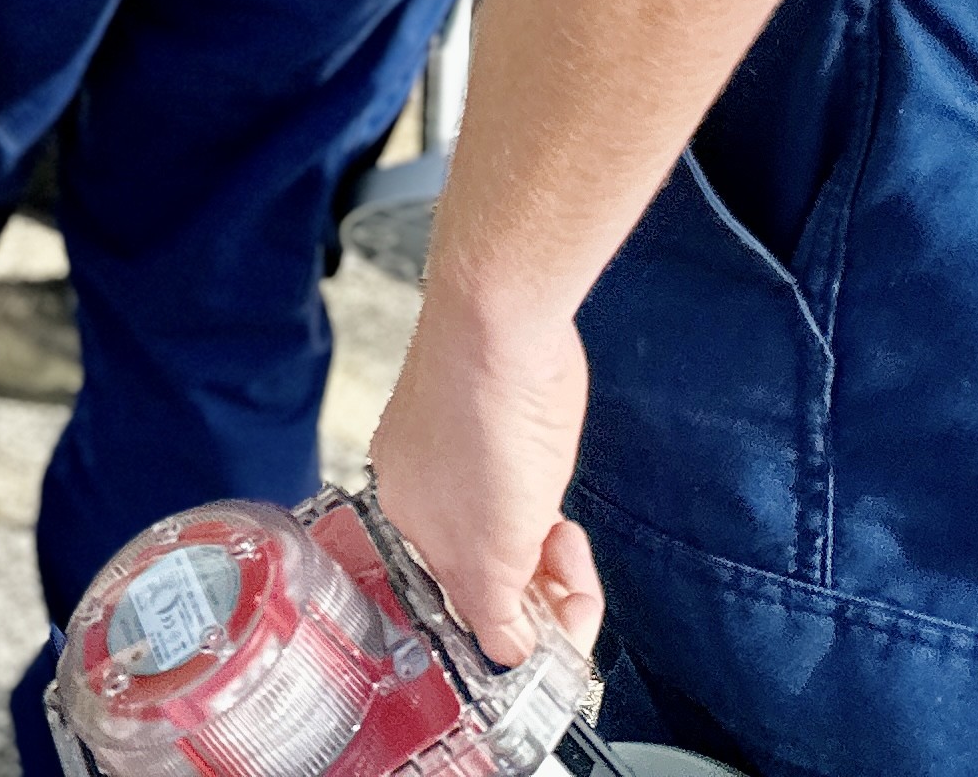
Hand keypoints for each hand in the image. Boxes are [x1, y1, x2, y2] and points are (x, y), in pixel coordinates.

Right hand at [368, 281, 605, 669]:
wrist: (501, 323)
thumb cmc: (484, 419)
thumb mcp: (491, 546)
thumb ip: (493, 613)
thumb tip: (506, 653)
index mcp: (404, 527)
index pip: (460, 613)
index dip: (518, 635)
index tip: (559, 639)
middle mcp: (420, 500)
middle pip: (486, 581)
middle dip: (540, 596)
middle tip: (573, 585)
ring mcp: (453, 467)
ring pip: (507, 545)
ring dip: (549, 559)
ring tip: (567, 539)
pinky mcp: (489, 436)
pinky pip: (518, 505)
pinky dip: (545, 519)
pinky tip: (559, 510)